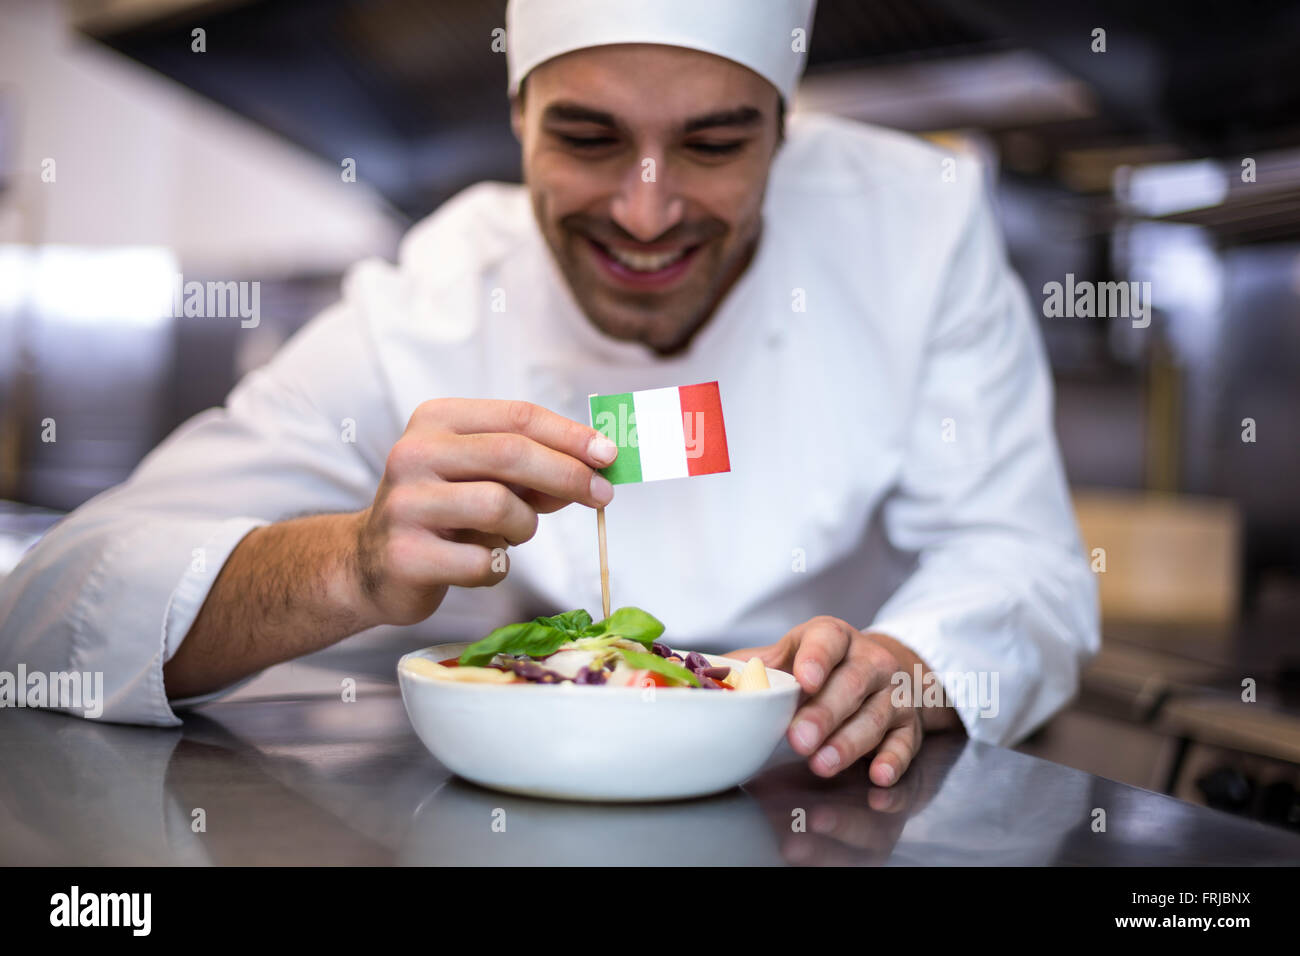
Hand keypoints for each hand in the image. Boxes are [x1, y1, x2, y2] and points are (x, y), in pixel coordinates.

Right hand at [351, 398, 617, 625]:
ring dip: (526, 526)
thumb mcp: (484, 477)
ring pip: (500, 507)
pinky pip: (482, 562)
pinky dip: (499, 567)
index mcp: (436, 420)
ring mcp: (405, 504)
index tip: (609, 454)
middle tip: (602, 495)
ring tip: (513, 536)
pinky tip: (484, 564)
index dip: (570, 435)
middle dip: (567, 474)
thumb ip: (533, 470)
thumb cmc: (444, 512)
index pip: (516, 416)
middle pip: (511, 453)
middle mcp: (414, 453)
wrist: (371, 563)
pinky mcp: (405, 555)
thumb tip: (596, 469)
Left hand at [729, 616, 956, 786]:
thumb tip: (707, 676)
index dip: (817, 659)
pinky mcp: (910, 726)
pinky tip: (878, 776)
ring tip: (822, 764)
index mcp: (835, 637)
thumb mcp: (792, 654)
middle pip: (851, 684)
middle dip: (825, 714)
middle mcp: (870, 661)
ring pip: (875, 717)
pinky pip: (905, 744)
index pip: (828, 641)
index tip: (805, 680)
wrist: (884, 672)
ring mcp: (894, 694)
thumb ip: (756, 666)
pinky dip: (893, 760)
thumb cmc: (825, 665)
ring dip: (849, 743)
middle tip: (798, 739)